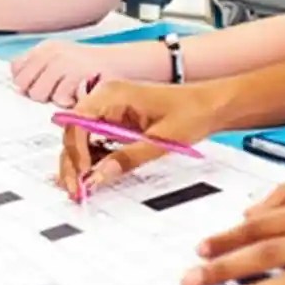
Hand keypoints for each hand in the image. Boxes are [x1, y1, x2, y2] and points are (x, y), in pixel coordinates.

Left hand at [11, 40, 117, 106]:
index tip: (37, 86)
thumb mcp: (61, 60)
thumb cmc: (90, 67)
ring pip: (39, 93)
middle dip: (37, 93)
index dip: (24, 82)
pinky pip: (59, 98)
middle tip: (55, 92)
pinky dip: (69, 102)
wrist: (121, 63)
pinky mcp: (76, 74)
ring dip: (54, 98)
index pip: (16, 68)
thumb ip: (38, 68)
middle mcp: (51, 52)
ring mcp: (64, 62)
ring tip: (69, 93)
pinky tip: (78, 95)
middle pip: (23, 83)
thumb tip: (17, 83)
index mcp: (45, 48)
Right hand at [57, 80, 220, 198]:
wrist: (212, 106)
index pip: (77, 122)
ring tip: (81, 189)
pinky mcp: (116, 121)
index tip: (83, 175)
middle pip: (74, 131)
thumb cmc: (192, 113)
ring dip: (79, 163)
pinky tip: (94, 177)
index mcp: (113, 94)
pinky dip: (93, 159)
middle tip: (75, 190)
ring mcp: (109, 109)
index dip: (75, 150)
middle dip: (72, 161)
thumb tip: (98, 176)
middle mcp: (105, 98)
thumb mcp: (161, 140)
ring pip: (81, 138)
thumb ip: (128, 158)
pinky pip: (95, 140)